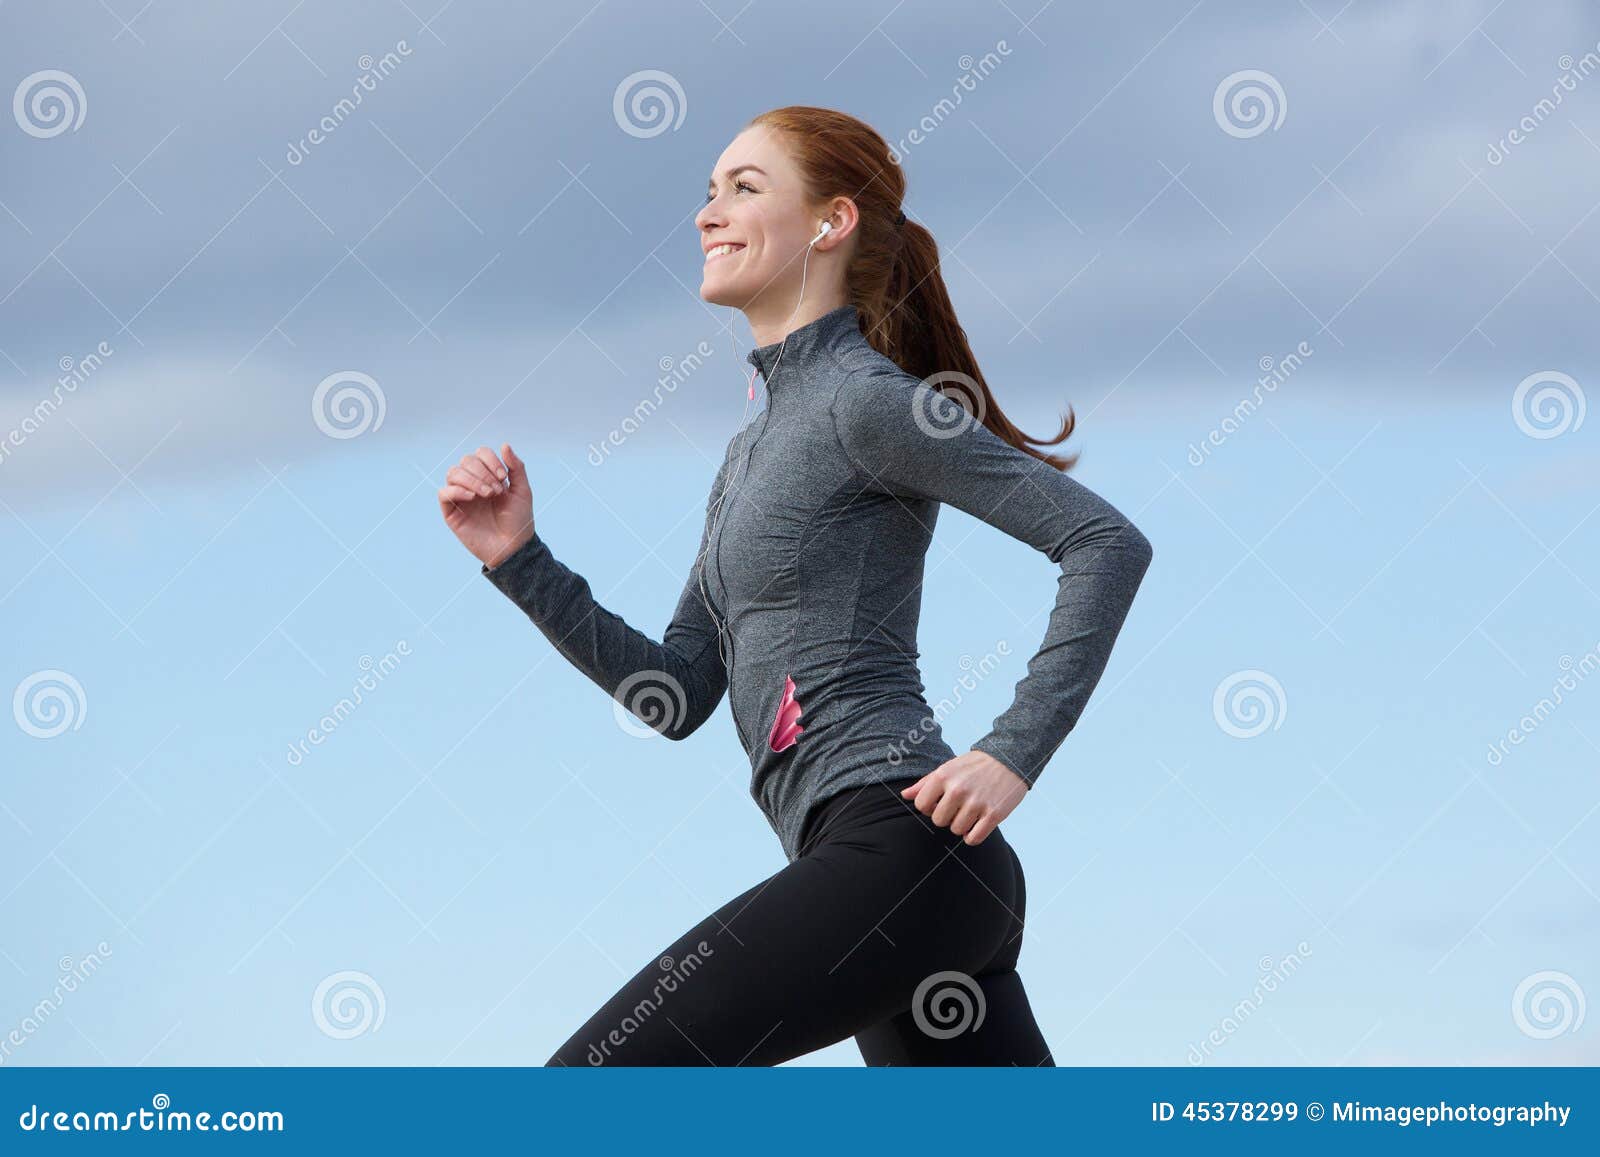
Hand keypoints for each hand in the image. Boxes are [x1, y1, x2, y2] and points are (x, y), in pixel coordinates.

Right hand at [438, 443, 534, 568]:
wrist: (513, 547)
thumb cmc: (518, 520)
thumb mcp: (522, 491)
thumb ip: (516, 467)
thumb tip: (504, 445)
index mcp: (488, 476)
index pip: (479, 454)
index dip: (490, 460)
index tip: (503, 478)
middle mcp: (472, 484)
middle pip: (465, 461)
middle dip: (483, 472)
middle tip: (497, 490)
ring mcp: (460, 497)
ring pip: (453, 473)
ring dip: (472, 479)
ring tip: (488, 494)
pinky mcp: (451, 512)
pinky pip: (444, 493)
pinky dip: (457, 490)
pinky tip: (473, 497)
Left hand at [901, 750, 1028, 844]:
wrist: (1009, 759)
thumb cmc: (975, 765)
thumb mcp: (948, 768)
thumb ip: (925, 783)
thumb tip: (905, 795)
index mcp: (944, 776)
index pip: (921, 806)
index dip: (929, 808)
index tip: (939, 804)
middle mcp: (958, 789)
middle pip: (938, 821)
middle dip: (946, 817)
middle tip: (957, 808)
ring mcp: (976, 802)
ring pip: (956, 830)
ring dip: (961, 826)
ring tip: (969, 813)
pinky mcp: (994, 814)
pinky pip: (973, 838)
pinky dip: (972, 836)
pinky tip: (977, 825)